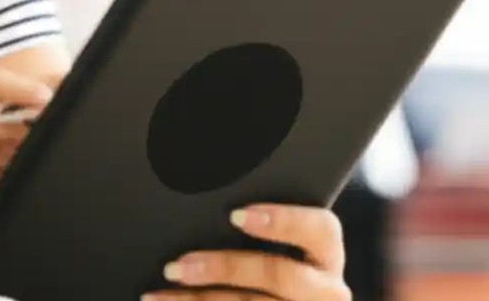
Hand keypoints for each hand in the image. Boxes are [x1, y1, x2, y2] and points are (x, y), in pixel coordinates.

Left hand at [144, 204, 351, 300]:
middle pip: (282, 276)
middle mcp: (326, 289)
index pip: (320, 229)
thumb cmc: (268, 257)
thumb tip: (201, 197)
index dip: (282, 221)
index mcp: (325, 253)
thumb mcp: (273, 241)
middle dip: (226, 268)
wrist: (281, 299)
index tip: (234, 215)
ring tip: (162, 290)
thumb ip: (250, 221)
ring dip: (201, 299)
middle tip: (178, 265)